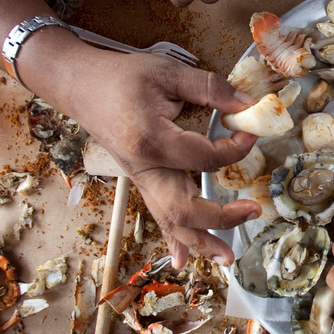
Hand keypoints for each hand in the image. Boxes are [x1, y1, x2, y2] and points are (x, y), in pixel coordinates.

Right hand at [43, 46, 260, 267]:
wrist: (80, 85)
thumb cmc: (121, 77)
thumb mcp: (168, 73)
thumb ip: (210, 88)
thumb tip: (248, 104)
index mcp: (152, 141)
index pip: (204, 158)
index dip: (234, 150)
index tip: (250, 135)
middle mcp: (144, 169)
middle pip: (183, 208)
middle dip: (221, 217)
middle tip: (253, 210)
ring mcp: (140, 179)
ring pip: (169, 220)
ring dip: (199, 242)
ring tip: (227, 258)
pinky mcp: (140, 180)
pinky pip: (157, 216)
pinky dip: (172, 239)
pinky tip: (182, 260)